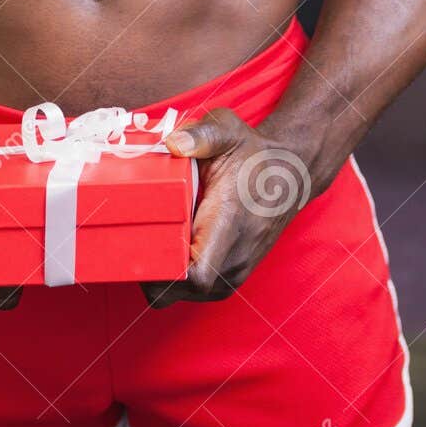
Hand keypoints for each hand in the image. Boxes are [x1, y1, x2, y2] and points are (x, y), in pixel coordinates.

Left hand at [142, 107, 312, 307]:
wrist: (289, 175)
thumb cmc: (254, 155)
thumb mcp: (229, 132)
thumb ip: (201, 135)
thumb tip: (172, 143)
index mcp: (229, 223)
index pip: (197, 274)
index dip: (163, 272)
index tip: (143, 246)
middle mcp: (234, 256)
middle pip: (181, 290)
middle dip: (153, 272)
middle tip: (135, 239)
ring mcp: (235, 270)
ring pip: (187, 294)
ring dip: (165, 275)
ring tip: (155, 240)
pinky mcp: (232, 276)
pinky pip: (197, 291)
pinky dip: (179, 276)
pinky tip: (172, 246)